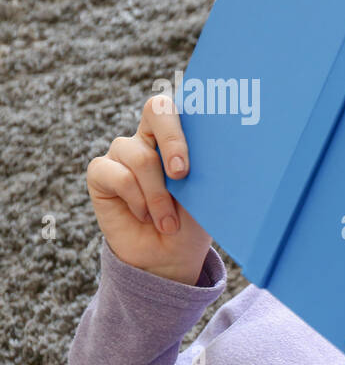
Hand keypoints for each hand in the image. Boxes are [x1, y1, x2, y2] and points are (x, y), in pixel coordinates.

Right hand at [86, 94, 212, 284]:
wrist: (169, 257)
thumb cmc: (193, 223)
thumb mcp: (208, 196)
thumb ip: (206, 168)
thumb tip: (222, 151)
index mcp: (182, 136)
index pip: (184, 106)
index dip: (189, 121)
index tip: (199, 154)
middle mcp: (150, 137)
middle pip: (157, 109)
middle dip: (173, 140)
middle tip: (182, 174)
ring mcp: (124, 152)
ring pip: (140, 156)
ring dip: (158, 195)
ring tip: (168, 222)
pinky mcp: (101, 172)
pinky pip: (116, 174)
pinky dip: (136, 200)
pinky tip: (144, 217)